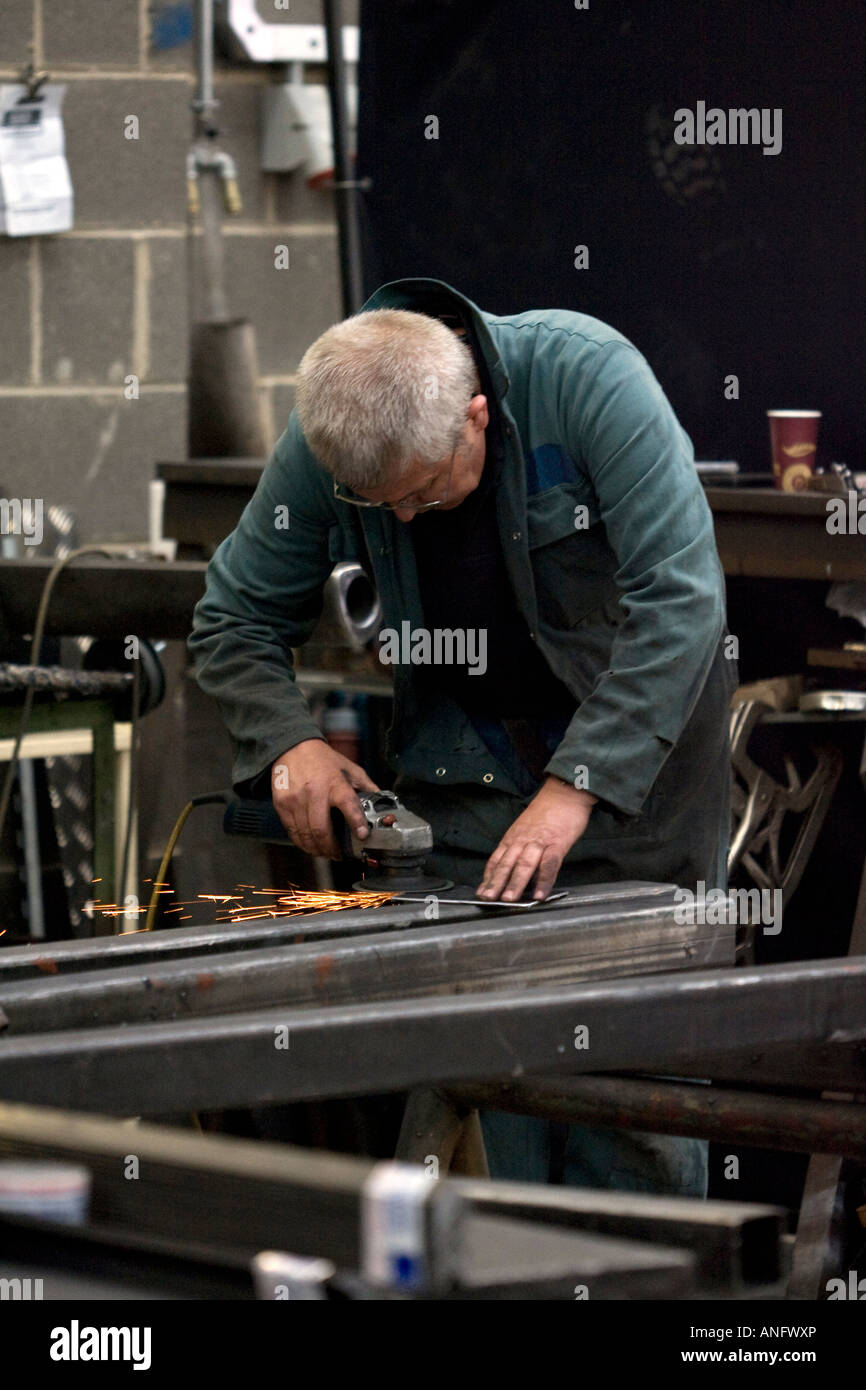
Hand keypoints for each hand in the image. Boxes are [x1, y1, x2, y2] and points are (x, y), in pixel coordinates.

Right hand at [272, 738, 378, 858]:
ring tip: (325, 852)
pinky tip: (309, 844)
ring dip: (317, 849)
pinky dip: (302, 842)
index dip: (356, 823)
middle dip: (331, 849)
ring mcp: (295, 799)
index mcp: (335, 782)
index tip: (362, 835)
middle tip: (338, 855)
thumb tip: (382, 803)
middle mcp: (314, 792)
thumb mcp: (349, 768)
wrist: (292, 747)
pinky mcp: (282, 804)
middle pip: (321, 830)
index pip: (348, 805)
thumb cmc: (323, 759)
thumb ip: (366, 786)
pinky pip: (292, 831)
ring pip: (305, 835)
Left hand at [477, 777, 596, 901]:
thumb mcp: (526, 828)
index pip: (497, 859)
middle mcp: (522, 840)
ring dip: (515, 883)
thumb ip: (520, 847)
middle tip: (488, 898)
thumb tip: (514, 870)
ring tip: (509, 899)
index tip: (481, 892)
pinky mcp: (557, 844)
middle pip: (506, 863)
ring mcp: (539, 842)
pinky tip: (539, 894)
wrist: (564, 793)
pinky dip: (544, 880)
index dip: (488, 876)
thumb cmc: (547, 812)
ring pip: (524, 864)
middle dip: (496, 882)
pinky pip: (549, 865)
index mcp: (513, 837)